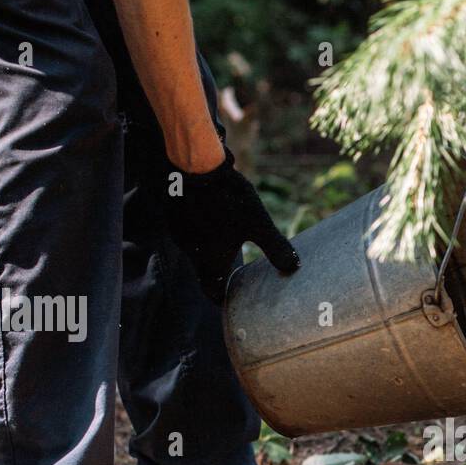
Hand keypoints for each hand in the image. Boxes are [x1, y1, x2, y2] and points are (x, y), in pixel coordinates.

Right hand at [164, 147, 299, 303]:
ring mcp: (178, 231)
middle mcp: (189, 251)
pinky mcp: (172, 212)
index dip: (222, 297)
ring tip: (224, 240)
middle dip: (217, 272)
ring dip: (207, 247)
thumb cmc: (228, 199)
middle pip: (203, 270)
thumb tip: (293, 267)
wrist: (193, 165)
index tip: (231, 299)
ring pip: (194, 247)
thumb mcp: (258, 224)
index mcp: (209, 261)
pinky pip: (186, 227)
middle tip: (232, 272)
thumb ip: (275, 247)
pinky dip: (198, 227)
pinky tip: (210, 215)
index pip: (212, 291)